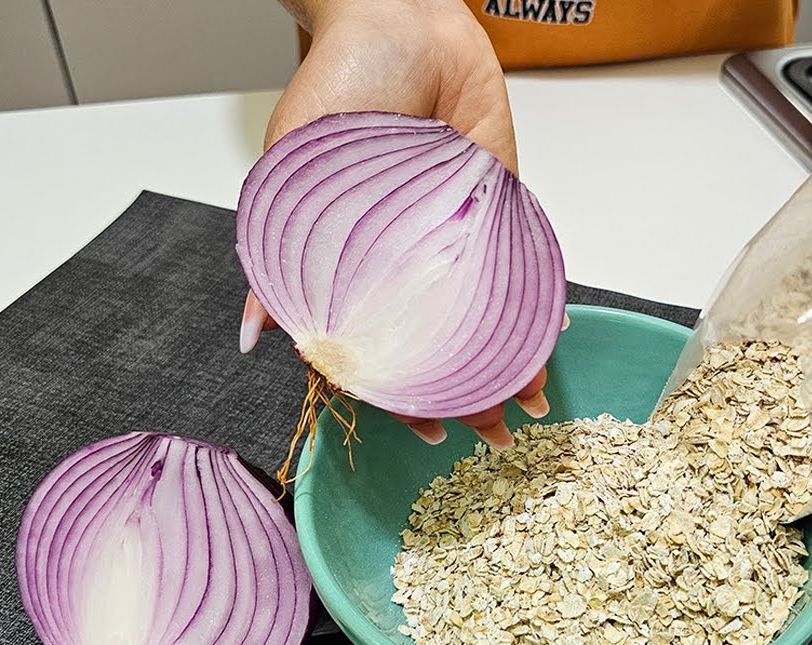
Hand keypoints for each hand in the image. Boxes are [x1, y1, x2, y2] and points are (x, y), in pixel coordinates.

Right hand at [242, 0, 548, 447]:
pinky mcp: (497, 205)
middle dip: (467, 391)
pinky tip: (551, 332)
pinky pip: (519, 261)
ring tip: (532, 401)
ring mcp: (455, 235)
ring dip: (508, 358)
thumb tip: (260, 333)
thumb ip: (277, 258)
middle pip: (441, 340)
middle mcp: (407, 259)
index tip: (424, 431)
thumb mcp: (291, 175)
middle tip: (494, 436)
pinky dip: (537, 296)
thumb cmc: (339, 86)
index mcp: (354, 264)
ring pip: (483, 312)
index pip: (382, 345)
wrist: (400, 21)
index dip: (401, 394)